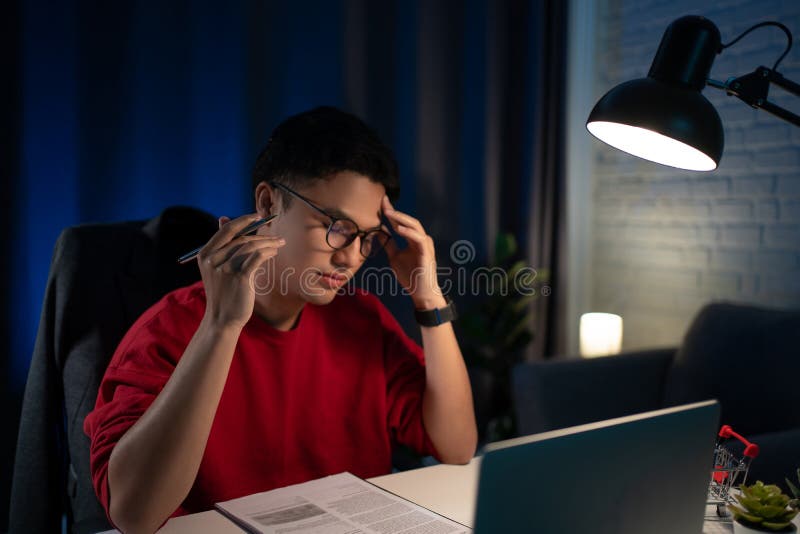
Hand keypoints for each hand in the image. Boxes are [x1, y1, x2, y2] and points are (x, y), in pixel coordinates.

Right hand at [197, 214, 283, 328]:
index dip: (243, 220)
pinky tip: (274, 253)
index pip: (226, 230)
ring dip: (268, 244)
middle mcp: (213, 260)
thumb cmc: (223, 292)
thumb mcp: (217, 268)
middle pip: (241, 239)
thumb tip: (224, 219)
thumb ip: (222, 246)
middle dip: (261, 236)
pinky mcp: (239, 277)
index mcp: (205, 254)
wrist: (222, 319)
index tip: (258, 216)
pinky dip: (267, 252)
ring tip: (278, 245)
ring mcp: (225, 269)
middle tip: (276, 238)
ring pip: (251, 247)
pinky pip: (257, 257)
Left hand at [382, 196, 444, 309]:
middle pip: (409, 220)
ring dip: (401, 219)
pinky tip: (398, 228)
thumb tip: (378, 232)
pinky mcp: (427, 253)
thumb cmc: (410, 276)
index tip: (381, 202)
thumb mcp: (394, 257)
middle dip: (396, 211)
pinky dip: (409, 232)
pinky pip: (419, 239)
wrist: (421, 293)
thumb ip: (388, 244)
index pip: (402, 222)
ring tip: (389, 213)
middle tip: (383, 202)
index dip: (392, 212)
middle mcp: (421, 239)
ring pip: (415, 226)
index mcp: (414, 239)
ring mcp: (425, 245)